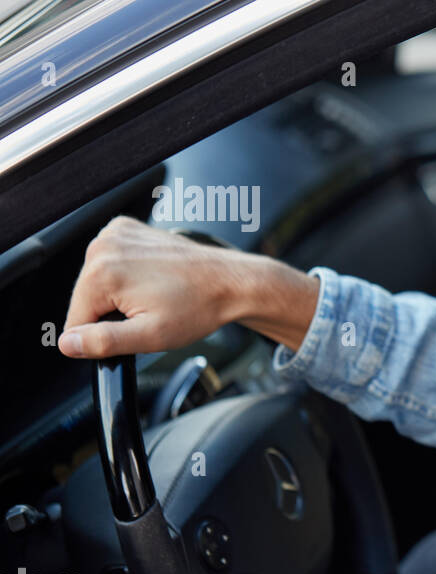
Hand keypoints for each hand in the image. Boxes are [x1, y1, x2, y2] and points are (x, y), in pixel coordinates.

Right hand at [59, 216, 318, 358]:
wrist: (231, 281)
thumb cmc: (198, 307)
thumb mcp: (151, 335)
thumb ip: (104, 341)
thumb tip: (67, 344)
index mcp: (102, 273)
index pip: (76, 321)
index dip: (102, 336)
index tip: (133, 329)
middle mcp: (103, 246)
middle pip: (85, 298)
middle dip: (111, 313)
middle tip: (149, 312)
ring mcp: (116, 233)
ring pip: (97, 281)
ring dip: (119, 294)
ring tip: (154, 295)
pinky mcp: (127, 229)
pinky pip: (111, 261)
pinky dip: (127, 273)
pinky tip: (152, 279)